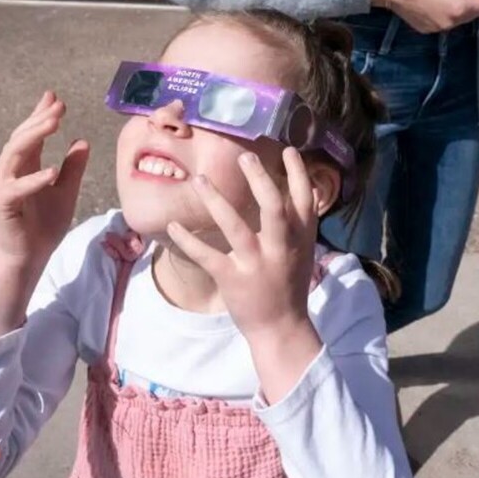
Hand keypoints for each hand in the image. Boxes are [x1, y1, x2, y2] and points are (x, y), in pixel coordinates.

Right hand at [0, 91, 88, 271]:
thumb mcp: (66, 191)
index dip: (40, 116)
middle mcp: (9, 172)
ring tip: (53, 123)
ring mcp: (1, 187)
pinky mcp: (0, 205)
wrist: (31, 256)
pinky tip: (50, 170)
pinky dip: (33, 179)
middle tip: (57, 105)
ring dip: (33, 138)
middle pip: (21, 139)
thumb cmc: (44, 225)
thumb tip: (82, 141)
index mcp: (24, 167)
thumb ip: (73, 168)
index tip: (54, 98)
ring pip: (13, 155)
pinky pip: (15, 189)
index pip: (31, 136)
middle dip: (38, 120)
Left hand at [166, 148, 324, 401]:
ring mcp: (256, 263)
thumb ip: (299, 224)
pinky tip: (174, 226)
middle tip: (243, 157)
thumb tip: (296, 189)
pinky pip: (207, 255)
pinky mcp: (233, 278)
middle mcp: (280, 247)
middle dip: (259, 179)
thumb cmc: (290, 286)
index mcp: (301, 239)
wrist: (282, 328)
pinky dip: (189, 240)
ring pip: (236, 227)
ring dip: (217, 201)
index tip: (288, 150)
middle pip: (273, 206)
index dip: (297, 173)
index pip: (304, 200)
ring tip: (200, 179)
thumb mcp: (303, 252)